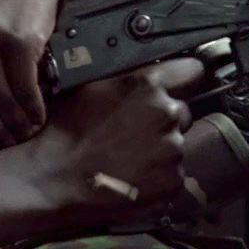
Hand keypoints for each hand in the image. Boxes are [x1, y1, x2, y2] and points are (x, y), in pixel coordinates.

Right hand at [24, 58, 203, 224]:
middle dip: (164, 121)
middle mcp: (166, 113)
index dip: (185, 78)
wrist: (56, 180)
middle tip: (134, 134)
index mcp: (147, 85)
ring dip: (159, 150)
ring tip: (128, 159)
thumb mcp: (92, 87)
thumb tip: (148, 69)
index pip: (191, 71)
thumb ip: (128, 76)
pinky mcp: (173, 180)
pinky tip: (133, 177)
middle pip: (181, 112)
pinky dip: (159, 177)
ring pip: (176, 144)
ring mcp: (172, 149)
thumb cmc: (66, 134)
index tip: (182, 86)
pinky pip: (174, 174)